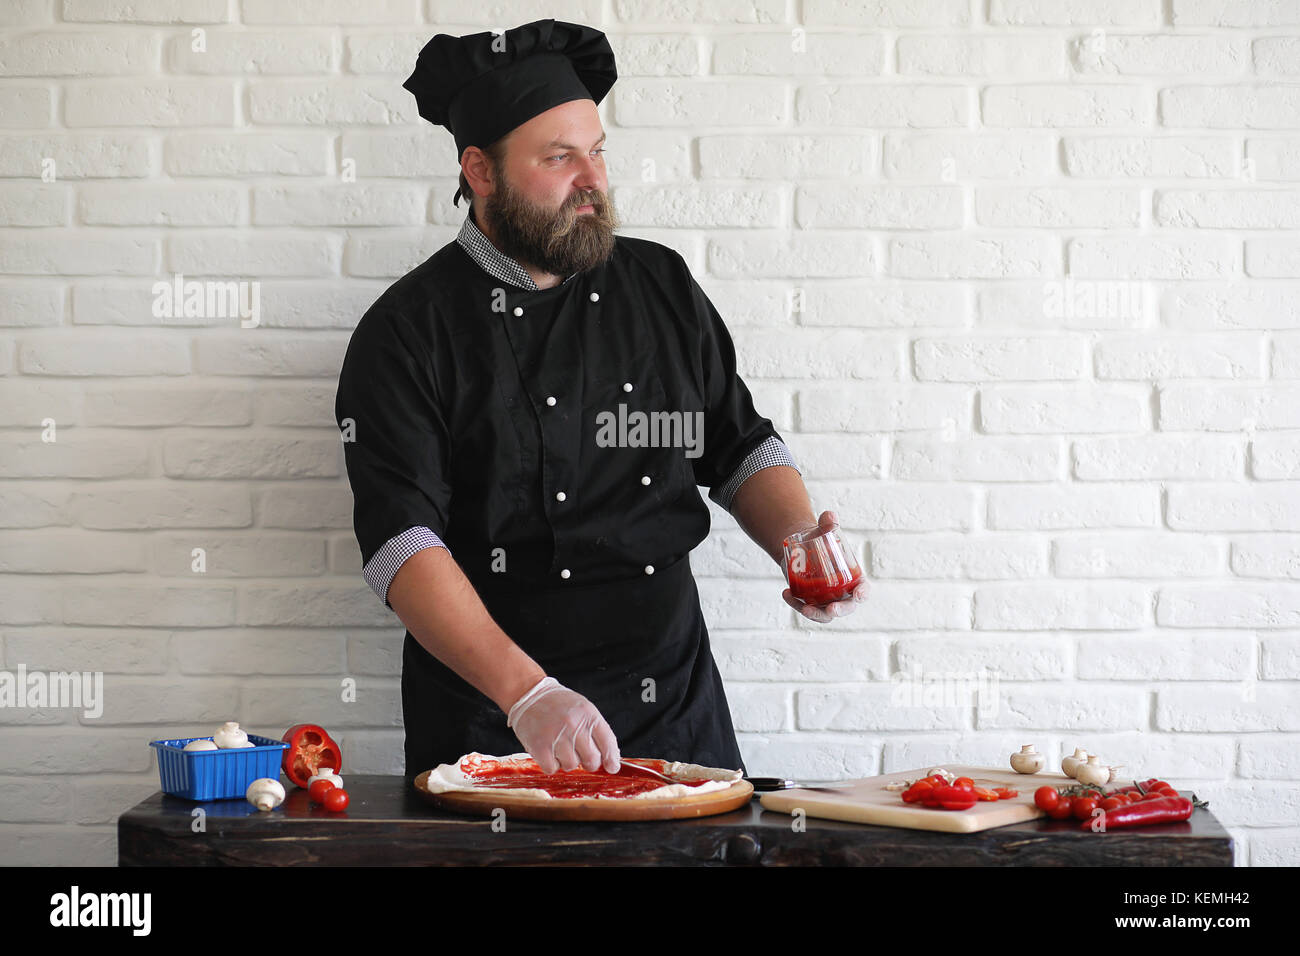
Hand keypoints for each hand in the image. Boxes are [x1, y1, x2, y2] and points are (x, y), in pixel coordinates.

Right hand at [505, 676, 620, 773]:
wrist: (529, 694)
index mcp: (588, 715)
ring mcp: (556, 737)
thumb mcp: (583, 708)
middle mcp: (574, 725)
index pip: (607, 743)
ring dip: (567, 761)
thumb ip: (596, 730)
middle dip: (589, 762)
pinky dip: (552, 764)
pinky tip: (549, 751)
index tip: (611, 767)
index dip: (611, 759)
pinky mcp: (539, 747)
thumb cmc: (558, 703)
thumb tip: (609, 757)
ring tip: (560, 747)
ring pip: (572, 766)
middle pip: (592, 760)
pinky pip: (552, 769)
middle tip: (581, 756)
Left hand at [782, 510, 869, 623]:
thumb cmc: (819, 539)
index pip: (863, 589)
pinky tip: (786, 593)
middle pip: (846, 607)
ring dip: (816, 615)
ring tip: (804, 608)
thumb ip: (828, 523)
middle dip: (840, 611)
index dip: (863, 594)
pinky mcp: (810, 601)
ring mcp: (826, 600)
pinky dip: (796, 604)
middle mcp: (842, 593)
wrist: (801, 545)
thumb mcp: (824, 530)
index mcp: (854, 578)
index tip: (858, 595)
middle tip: (831, 609)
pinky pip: (805, 608)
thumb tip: (829, 515)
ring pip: (824, 614)